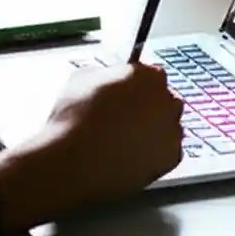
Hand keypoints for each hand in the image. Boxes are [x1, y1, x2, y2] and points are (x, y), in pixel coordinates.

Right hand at [0, 64, 183, 233]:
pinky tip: (127, 155)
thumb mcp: (80, 79)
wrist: (64, 163)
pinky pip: (166, 149)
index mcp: (145, 74)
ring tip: (120, 141)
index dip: (134, 85)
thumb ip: (104, 73)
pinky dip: (152, 151)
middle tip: (120, 120)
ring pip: (166, 124)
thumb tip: (108, 74)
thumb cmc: (66, 121)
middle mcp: (165, 99)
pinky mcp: (169, 157)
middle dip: (145, 105)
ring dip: (150, 128)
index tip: (126, 95)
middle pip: (162, 98)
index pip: (150, 72)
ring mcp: (170, 129)